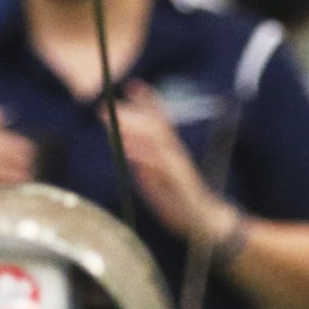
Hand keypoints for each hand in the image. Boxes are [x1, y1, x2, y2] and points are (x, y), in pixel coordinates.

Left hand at [112, 82, 237, 245]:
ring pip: (156, 139)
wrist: (204, 224)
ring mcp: (178, 165)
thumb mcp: (156, 182)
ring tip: (112, 120)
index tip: (132, 85)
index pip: (159, 121)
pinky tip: (126, 148)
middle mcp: (175, 154)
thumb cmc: (180, 204)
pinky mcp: (178, 180)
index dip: (147, 102)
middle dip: (130, 114)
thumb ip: (144, 165)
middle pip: (154, 126)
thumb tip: (127, 150)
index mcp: (170, 153)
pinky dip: (142, 153)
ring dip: (133, 128)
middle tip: (104, 109)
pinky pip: (158, 163)